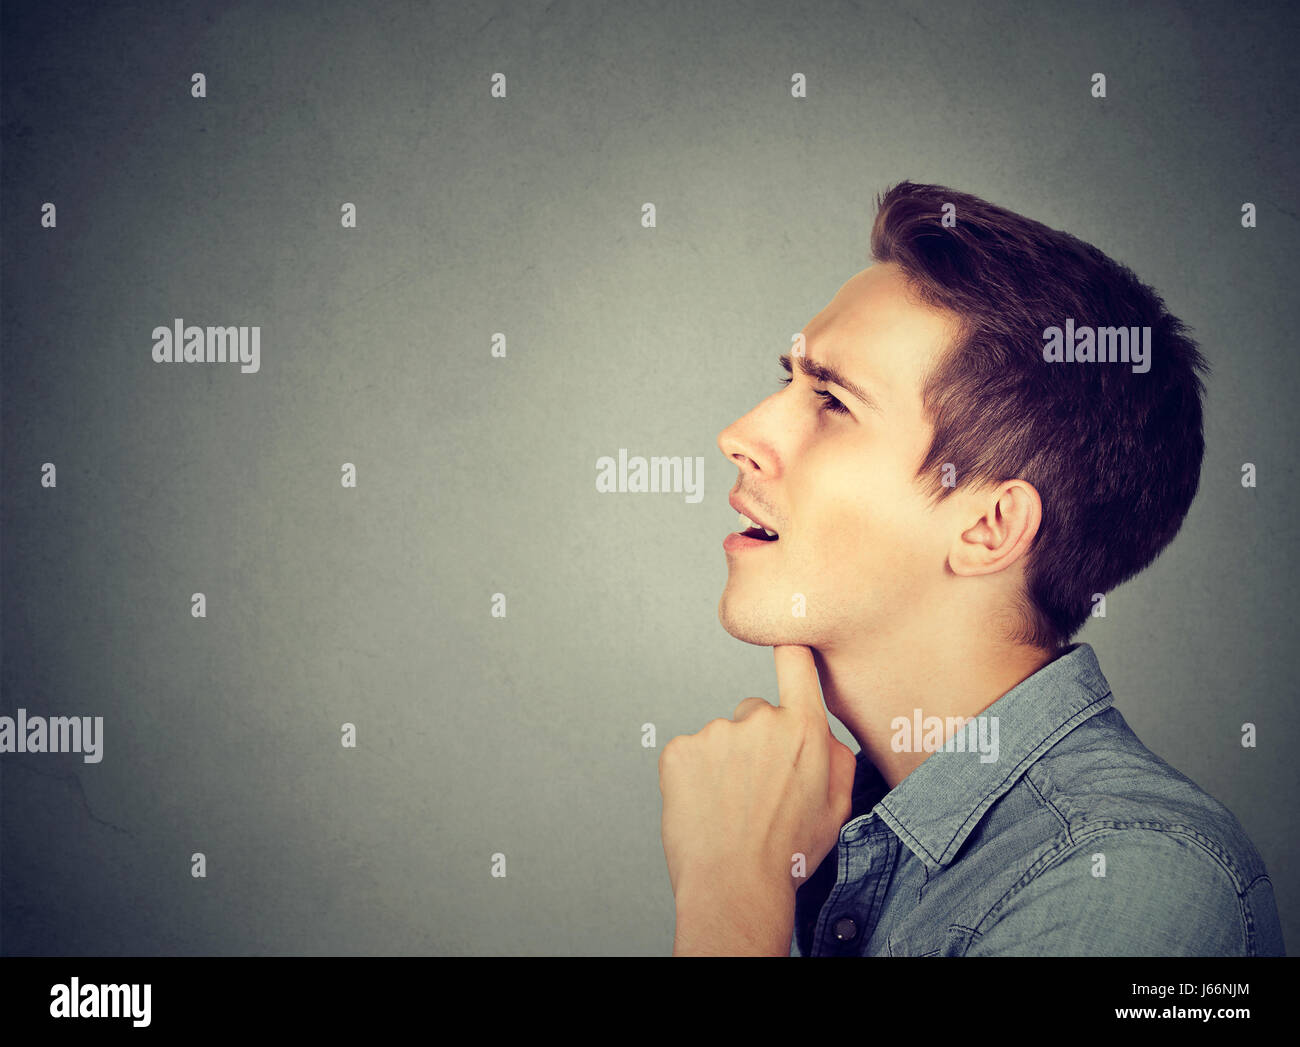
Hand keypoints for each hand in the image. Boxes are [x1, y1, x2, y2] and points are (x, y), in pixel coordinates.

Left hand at [659, 645, 857, 948]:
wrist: (735, 886)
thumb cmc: (788, 853)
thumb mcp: (837, 808)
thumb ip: (839, 759)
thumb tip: (827, 736)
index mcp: (804, 729)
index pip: (795, 661)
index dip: (790, 644)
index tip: (785, 635)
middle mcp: (759, 721)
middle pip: (756, 713)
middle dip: (756, 743)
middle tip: (756, 789)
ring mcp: (715, 733)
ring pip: (721, 739)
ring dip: (724, 764)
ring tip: (730, 808)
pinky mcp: (678, 750)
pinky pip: (688, 755)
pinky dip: (693, 777)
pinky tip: (705, 808)